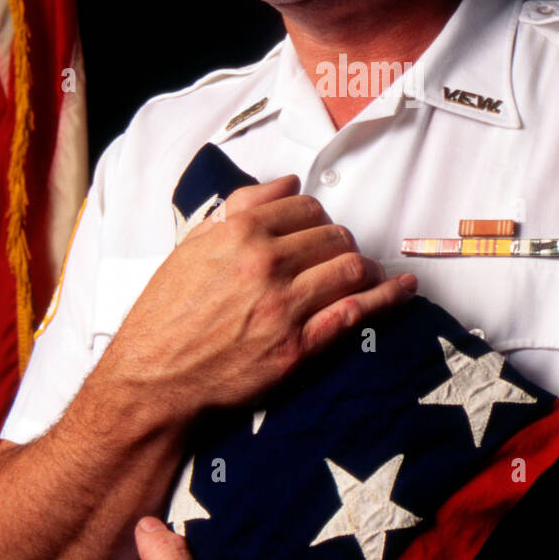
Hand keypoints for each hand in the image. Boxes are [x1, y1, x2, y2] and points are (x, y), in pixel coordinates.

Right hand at [110, 174, 416, 420]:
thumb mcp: (193, 244)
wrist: (154, 377)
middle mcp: (266, 264)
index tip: (318, 229)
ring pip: (351, 269)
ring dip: (366, 267)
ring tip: (368, 272)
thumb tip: (288, 182)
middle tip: (338, 255)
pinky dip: (387, 298)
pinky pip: (355, 313)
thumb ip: (242, 206)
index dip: (317, 217)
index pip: (306, 207)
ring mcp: (285, 307)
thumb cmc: (168, 312)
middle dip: (342, 243)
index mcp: (239, 233)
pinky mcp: (298, 347)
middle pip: (335, 237)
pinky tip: (404, 289)